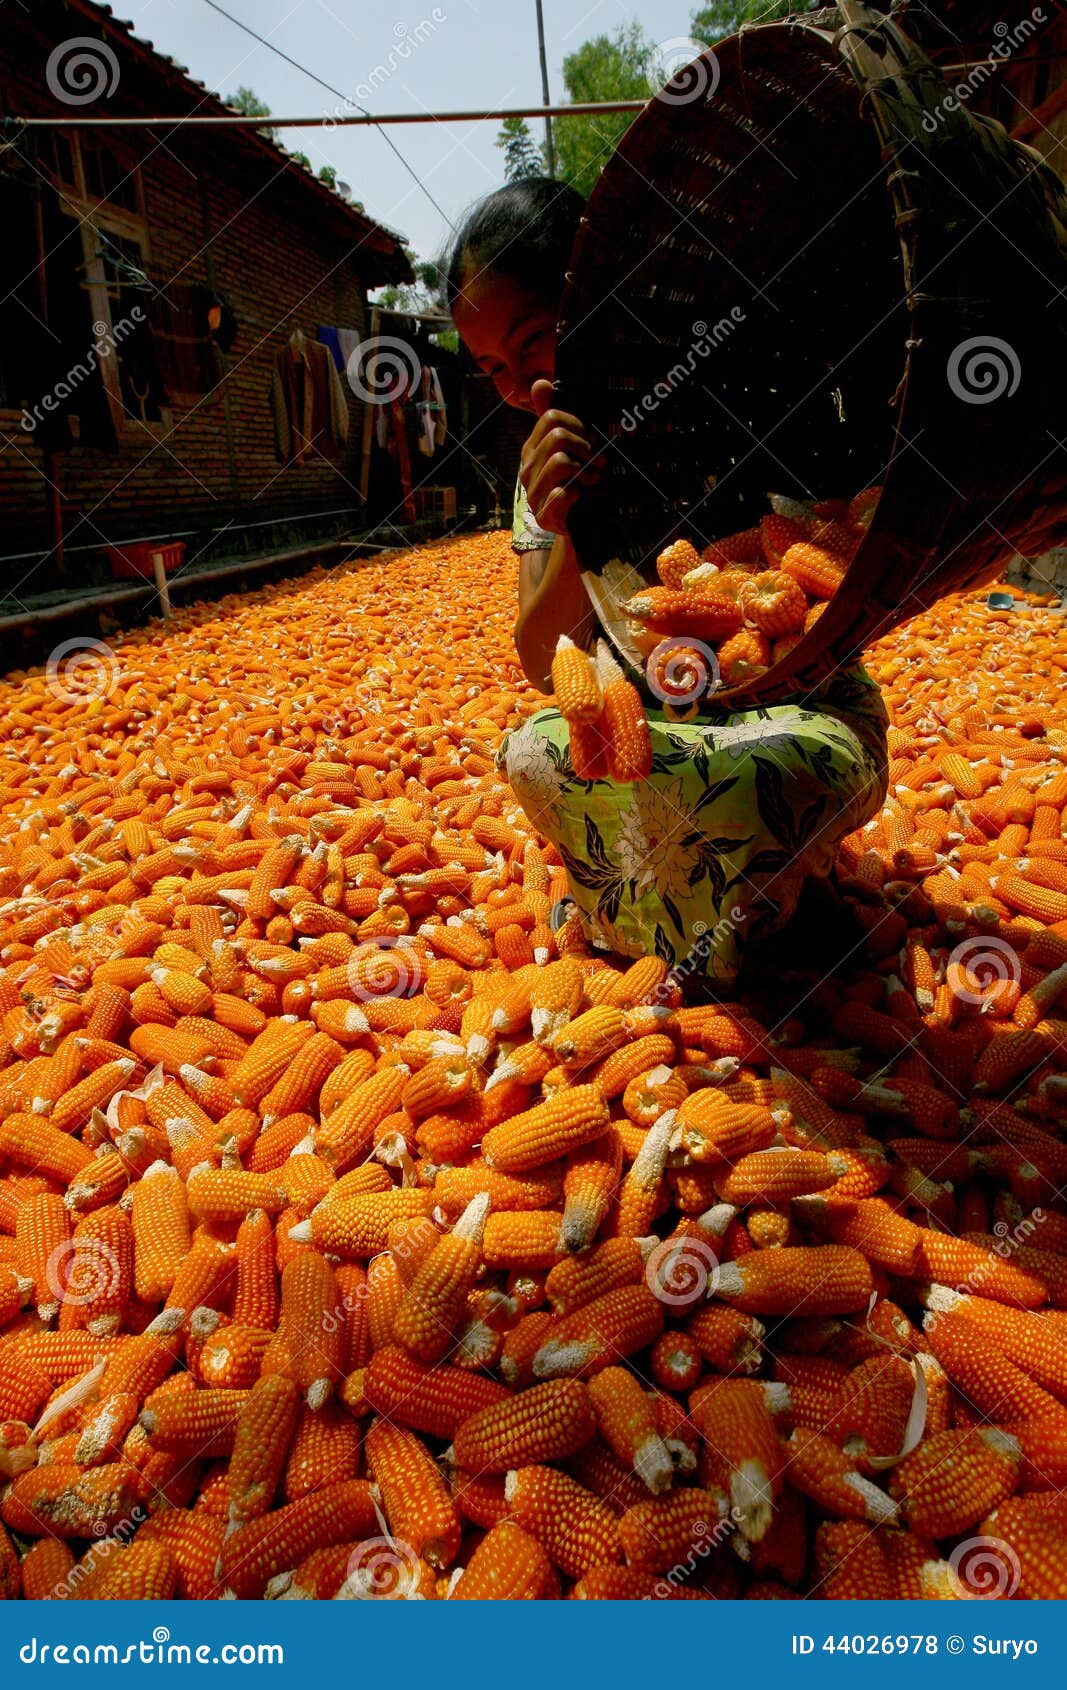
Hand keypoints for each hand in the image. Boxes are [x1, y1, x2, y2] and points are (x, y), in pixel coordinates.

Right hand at [519, 380, 602, 533]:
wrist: (578, 525)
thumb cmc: (577, 482)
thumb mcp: (570, 448)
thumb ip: (555, 417)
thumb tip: (539, 383)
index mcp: (532, 449)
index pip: (551, 417)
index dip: (578, 426)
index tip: (593, 441)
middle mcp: (527, 469)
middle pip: (557, 437)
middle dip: (585, 447)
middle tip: (598, 462)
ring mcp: (532, 493)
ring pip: (560, 462)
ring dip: (586, 470)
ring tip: (594, 480)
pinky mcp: (544, 516)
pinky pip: (561, 494)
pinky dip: (578, 494)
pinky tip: (583, 497)